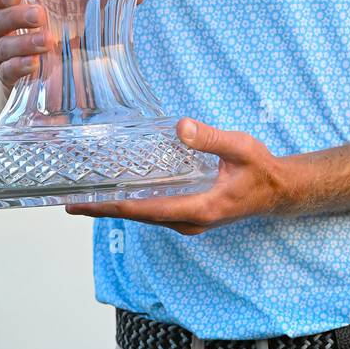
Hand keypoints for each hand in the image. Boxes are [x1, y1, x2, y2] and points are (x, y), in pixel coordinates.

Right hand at [0, 0, 145, 92]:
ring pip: (1, 47)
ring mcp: (2, 55)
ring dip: (22, 43)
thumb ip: (105, 0)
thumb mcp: (82, 16)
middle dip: (15, 16)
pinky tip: (35, 65)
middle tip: (40, 16)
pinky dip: (20, 67)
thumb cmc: (65, 35)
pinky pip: (7, 72)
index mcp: (14, 7)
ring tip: (47, 43)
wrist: (57, 79)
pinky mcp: (9, 79)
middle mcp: (1, 30)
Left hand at [65, 118, 292, 233]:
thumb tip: (180, 128)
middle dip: (104, 210)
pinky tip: (119, 194)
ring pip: (144, 216)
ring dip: (116, 208)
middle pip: (137, 216)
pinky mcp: (188, 214)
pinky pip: (154, 212)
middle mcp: (189, 220)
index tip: (83, 203)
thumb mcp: (241, 148)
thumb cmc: (261, 170)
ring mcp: (188, 220)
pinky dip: (132, 204)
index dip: (112, 205)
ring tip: (86, 199)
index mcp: (199, 208)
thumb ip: (211, 138)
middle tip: (70, 203)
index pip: (146, 209)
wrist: (279, 191)